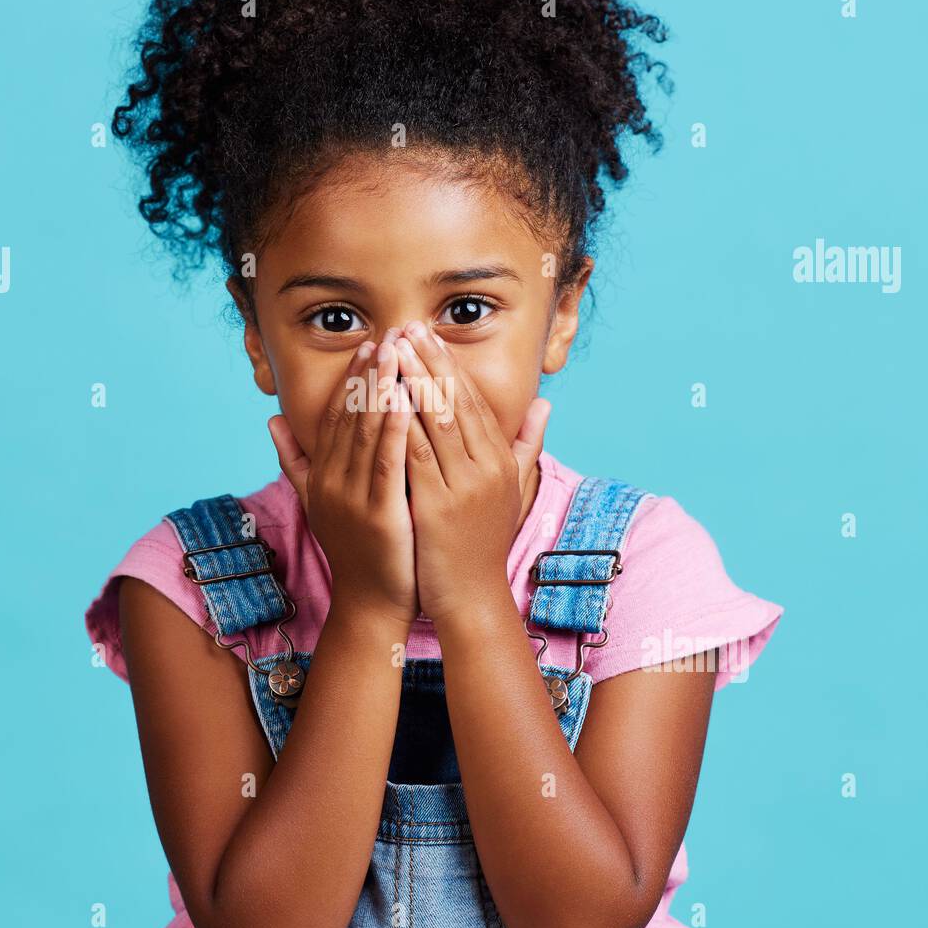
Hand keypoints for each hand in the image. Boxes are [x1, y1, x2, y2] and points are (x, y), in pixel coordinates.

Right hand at [267, 335, 418, 627]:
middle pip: (350, 417)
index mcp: (321, 476)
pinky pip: (386, 462)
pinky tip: (406, 399)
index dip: (350, 381)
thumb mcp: (318, 502)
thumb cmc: (356, 552)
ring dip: (382, 389)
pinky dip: (394, 428)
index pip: (335, 417)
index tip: (368, 347)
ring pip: (366, 433)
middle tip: (387, 336)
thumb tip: (271, 421)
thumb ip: (295, 461)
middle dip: (369, 374)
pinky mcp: (378, 513)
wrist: (371, 605)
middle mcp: (331, 482)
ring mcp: (352, 497)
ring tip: (398, 353)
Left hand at [393, 321, 550, 623]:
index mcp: (501, 461)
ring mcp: (464, 486)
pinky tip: (382, 397)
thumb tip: (545, 404)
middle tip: (406, 327)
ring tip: (391, 350)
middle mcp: (487, 467)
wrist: (472, 599)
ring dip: (410, 379)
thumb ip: (527, 446)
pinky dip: (399, 421)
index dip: (448, 365)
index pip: (473, 400)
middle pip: (455, 401)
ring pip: (434, 419)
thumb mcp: (512, 491)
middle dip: (428, 361)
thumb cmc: (484, 545)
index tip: (427, 335)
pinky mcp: (437, 505)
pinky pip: (414, 453)